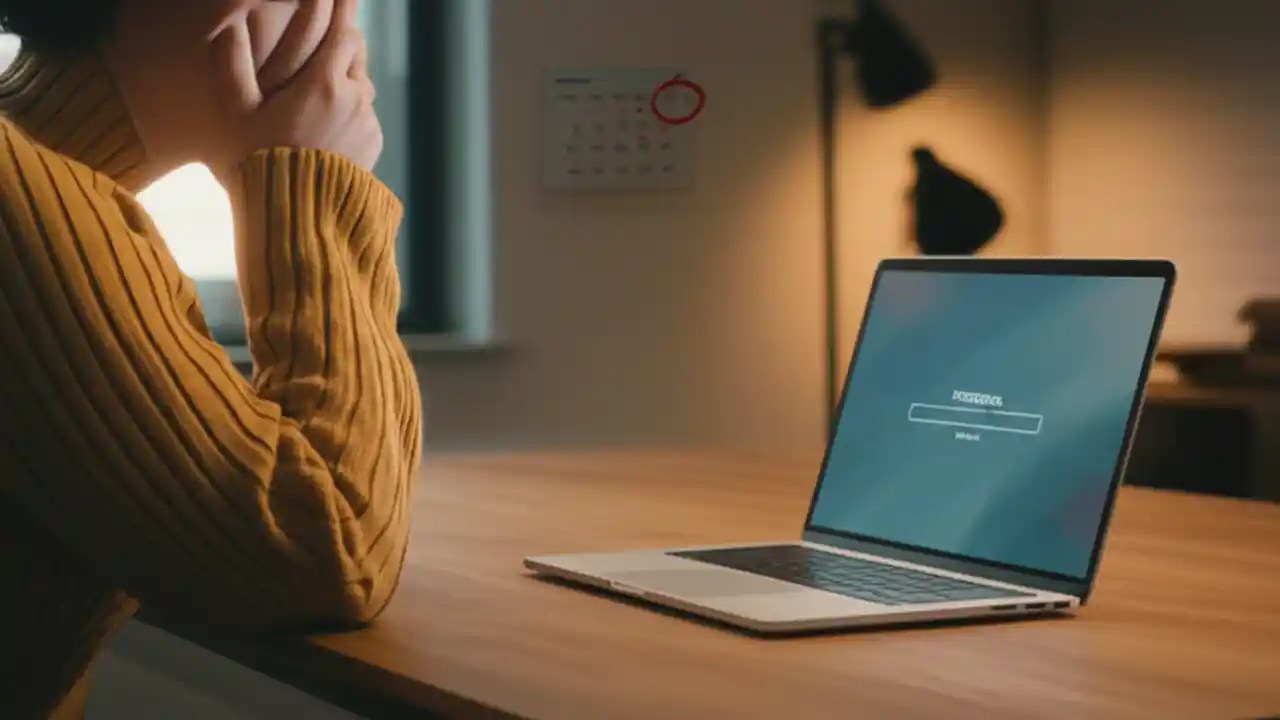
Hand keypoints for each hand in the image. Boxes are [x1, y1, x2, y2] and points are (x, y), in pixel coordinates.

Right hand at [207, 0, 381, 178]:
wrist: (298, 215)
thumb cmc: (256, 162)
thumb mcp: (235, 114)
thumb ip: (230, 66)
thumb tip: (228, 26)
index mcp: (324, 83)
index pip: (343, 29)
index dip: (342, 5)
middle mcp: (354, 99)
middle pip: (356, 51)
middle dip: (342, 36)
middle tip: (325, 31)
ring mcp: (367, 123)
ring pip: (361, 83)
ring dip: (345, 73)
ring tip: (320, 77)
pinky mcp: (373, 145)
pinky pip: (364, 114)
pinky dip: (350, 107)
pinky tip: (326, 118)